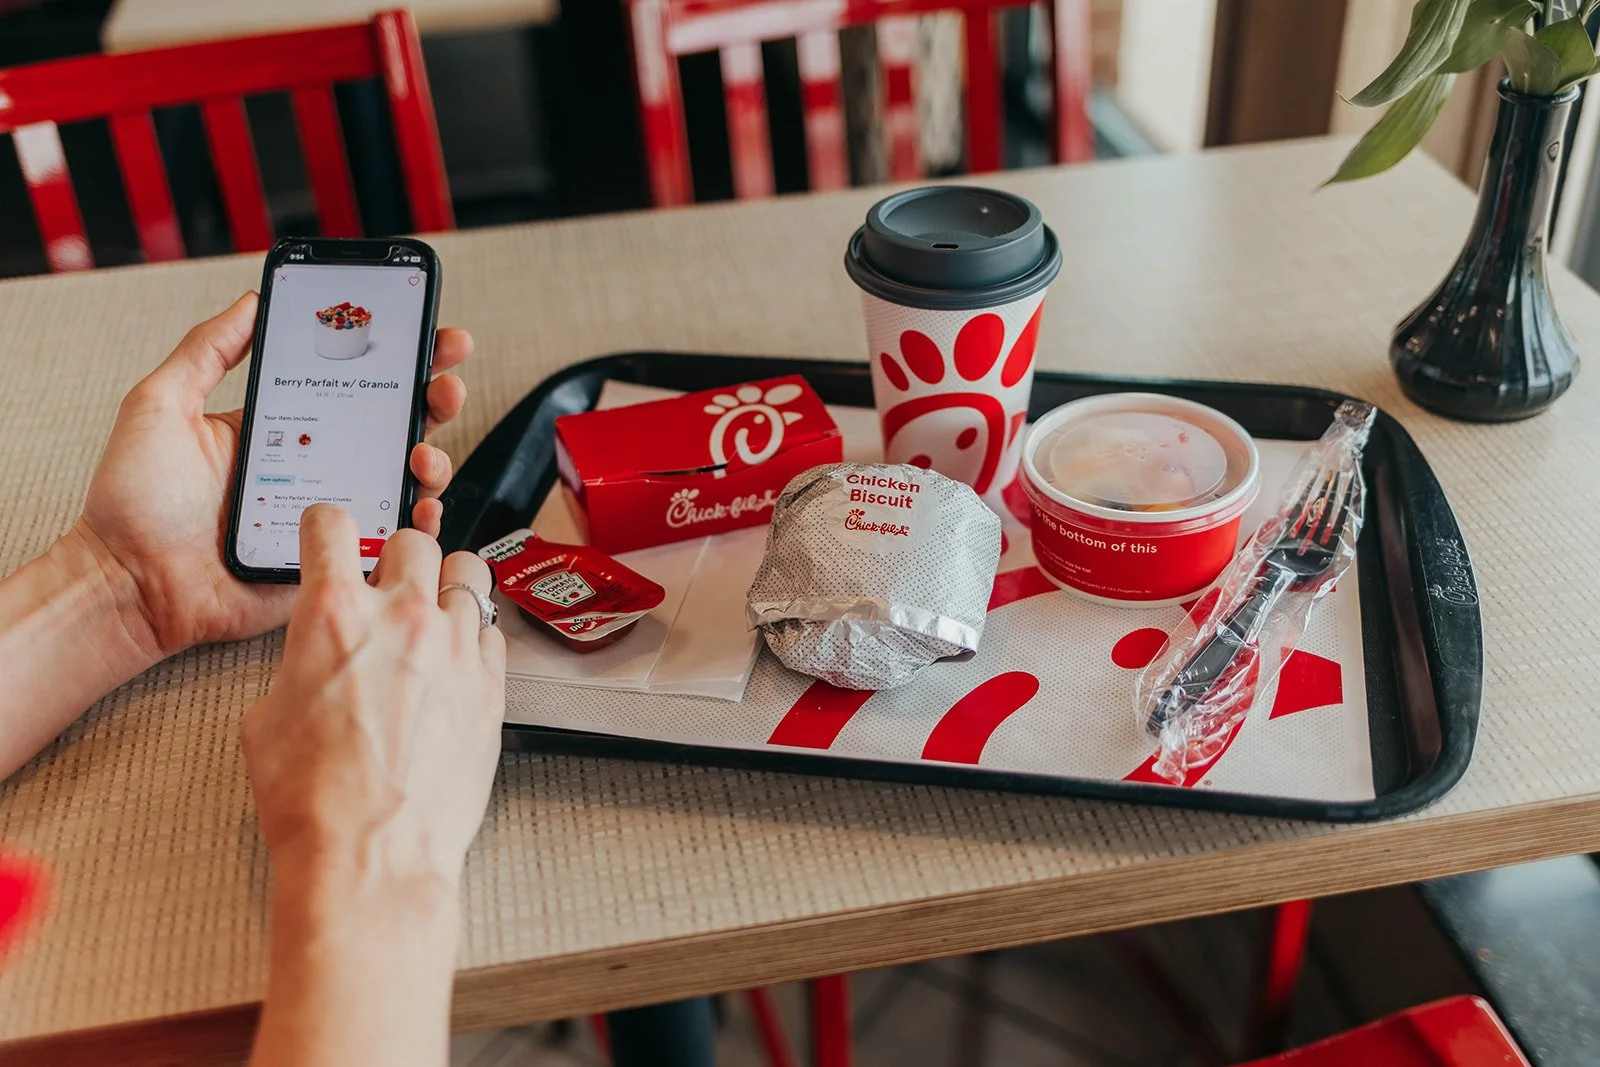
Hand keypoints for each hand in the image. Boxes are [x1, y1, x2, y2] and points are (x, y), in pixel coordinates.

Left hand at [73, 293, 471, 661]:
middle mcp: (315, 466)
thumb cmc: (134, 503)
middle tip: (445, 385)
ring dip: (431, 460)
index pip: (354, 383)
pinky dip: (419, 525)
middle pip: (395, 426)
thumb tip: (252, 301)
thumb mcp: (161, 405)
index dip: (400, 358)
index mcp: (283, 426)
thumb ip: (206, 350)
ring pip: (404, 481)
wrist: (129, 584)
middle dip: (434, 399)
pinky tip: (420, 508)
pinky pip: (392, 543)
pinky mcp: (335, 559)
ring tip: (422, 454)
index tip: (431, 334)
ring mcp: (330, 513)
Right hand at [242, 506, 503, 1066]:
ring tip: (433, 617)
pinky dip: (475, 636)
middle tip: (389, 589)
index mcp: (332, 614)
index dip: (329, 528)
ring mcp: (455, 647)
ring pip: (468, 572)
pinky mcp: (492, 683)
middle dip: (398, 559)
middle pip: (414, 539)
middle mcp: (400, 617)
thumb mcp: (267, 718)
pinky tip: (456, 664)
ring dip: (447, 588)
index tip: (333, 538)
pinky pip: (493, 629)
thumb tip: (316, 659)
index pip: (333, 523)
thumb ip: (299, 663)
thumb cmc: (313, 802)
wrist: (372, 856)